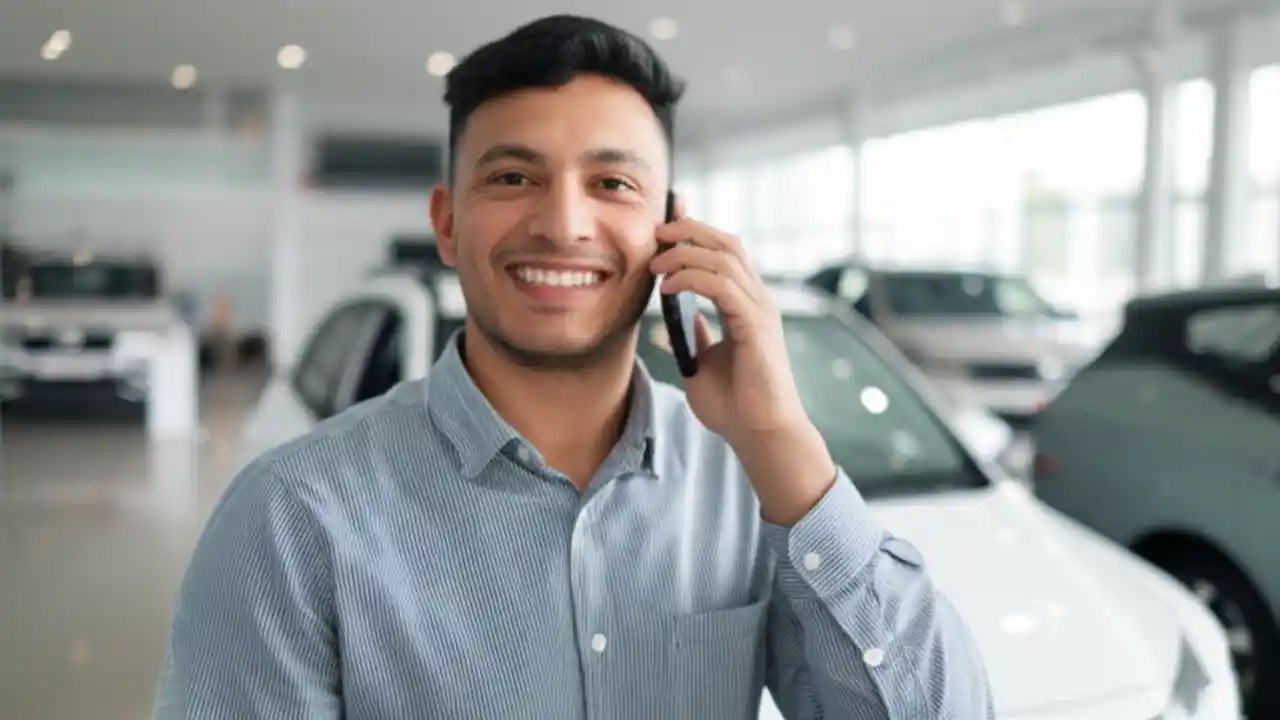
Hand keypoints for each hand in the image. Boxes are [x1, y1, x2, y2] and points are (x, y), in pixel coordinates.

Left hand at [649, 207, 836, 524]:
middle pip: (727, 244)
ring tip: (655, 263)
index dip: (696, 233)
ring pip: (724, 258)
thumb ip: (695, 335)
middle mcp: (758, 300)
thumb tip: (678, 318)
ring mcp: (760, 310)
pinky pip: (721, 286)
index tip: (663, 229)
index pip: (725, 253)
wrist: (759, 433)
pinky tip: (667, 289)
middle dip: (690, 229)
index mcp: (748, 305)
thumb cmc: (735, 405)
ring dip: (684, 254)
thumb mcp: (704, 362)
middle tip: (656, 231)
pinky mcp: (756, 325)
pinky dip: (691, 279)